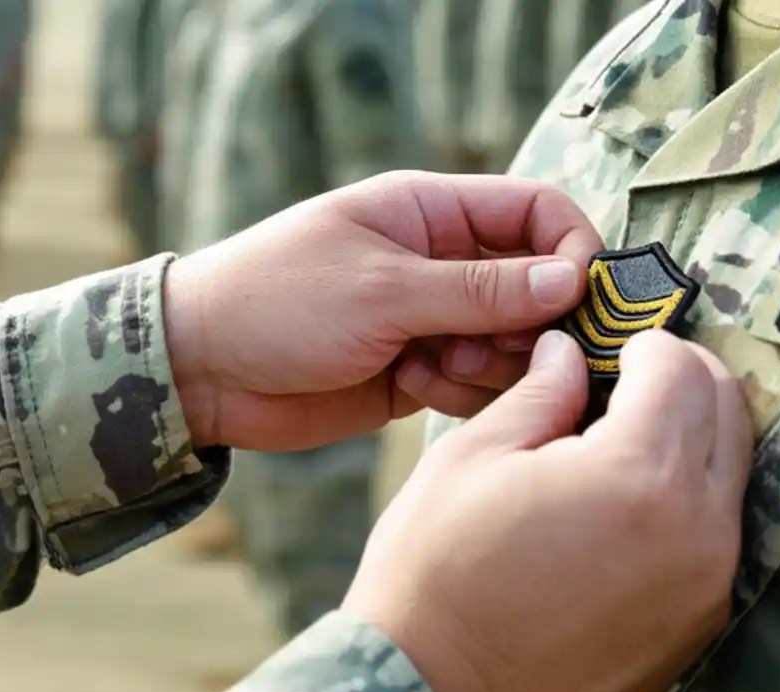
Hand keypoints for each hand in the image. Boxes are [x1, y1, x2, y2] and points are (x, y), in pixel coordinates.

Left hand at [164, 171, 601, 449]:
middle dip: (530, 322)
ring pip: (510, 342)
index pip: (536, 212)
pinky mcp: (418, 371)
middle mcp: (440, 262)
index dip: (570, 249)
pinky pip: (475, 383)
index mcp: (431, 212)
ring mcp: (431, 319)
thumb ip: (481, 290)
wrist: (202, 370)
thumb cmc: (279, 301)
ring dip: (493, 362)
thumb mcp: (384, 288)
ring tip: (438, 367)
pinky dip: (463, 391)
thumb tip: (572, 280)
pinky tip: (416, 387)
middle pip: (534, 285)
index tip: (576, 297)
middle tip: (492, 347)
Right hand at [342, 330, 752, 691]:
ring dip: (691, 434)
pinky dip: (689, 493)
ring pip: (732, 470)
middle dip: (682, 376)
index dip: (642, 340)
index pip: (680, 368)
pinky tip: (628, 497)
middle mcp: (696, 529)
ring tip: (623, 433)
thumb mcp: (470, 461)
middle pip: (726, 410)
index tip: (610, 344)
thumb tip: (568, 354)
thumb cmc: (435, 576)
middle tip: (628, 373)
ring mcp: (707, 583)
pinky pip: (718, 529)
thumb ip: (538, 395)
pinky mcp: (698, 623)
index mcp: (638, 476)